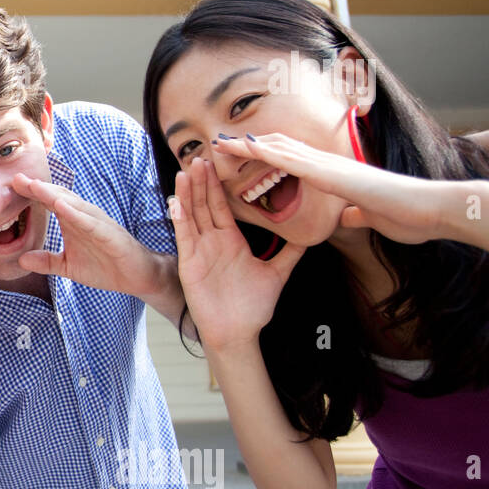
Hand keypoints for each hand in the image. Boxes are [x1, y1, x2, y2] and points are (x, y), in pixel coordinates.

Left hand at [12, 172, 167, 296]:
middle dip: (37, 187)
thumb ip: (46, 261)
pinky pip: (90, 221)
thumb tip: (21, 260)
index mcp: (72, 221)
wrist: (137, 277)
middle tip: (16, 178)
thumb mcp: (68, 266)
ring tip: (34, 186)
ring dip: (53, 194)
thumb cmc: (105, 266)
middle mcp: (83, 217)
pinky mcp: (109, 233)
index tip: (10, 186)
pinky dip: (75, 213)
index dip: (30, 194)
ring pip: (73, 204)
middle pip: (57, 197)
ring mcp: (97, 223)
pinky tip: (61, 207)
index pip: (48, 203)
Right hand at [170, 159, 305, 350]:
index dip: (218, 185)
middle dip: (202, 181)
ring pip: (192, 216)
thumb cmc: (253, 306)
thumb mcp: (277, 273)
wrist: (239, 332)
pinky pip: (184, 237)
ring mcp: (200, 251)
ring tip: (186, 171)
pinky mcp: (190, 263)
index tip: (217, 163)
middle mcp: (213, 242)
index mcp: (231, 240)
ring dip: (188, 194)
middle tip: (199, 157)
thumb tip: (310, 236)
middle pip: (205, 204)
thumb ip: (289, 252)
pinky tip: (177, 202)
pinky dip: (180, 219)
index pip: (222, 206)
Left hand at [213, 132, 448, 244]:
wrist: (433, 210)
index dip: (266, 157)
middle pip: (280, 149)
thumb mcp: (371, 217)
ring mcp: (331, 166)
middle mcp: (329, 165)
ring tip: (219, 140)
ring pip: (281, 148)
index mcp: (335, 176)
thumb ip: (357, 213)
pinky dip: (268, 152)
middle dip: (249, 146)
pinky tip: (246, 146)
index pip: (292, 162)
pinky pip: (293, 160)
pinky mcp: (333, 174)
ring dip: (249, 144)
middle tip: (218, 142)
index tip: (241, 156)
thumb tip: (349, 215)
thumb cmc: (408, 216)